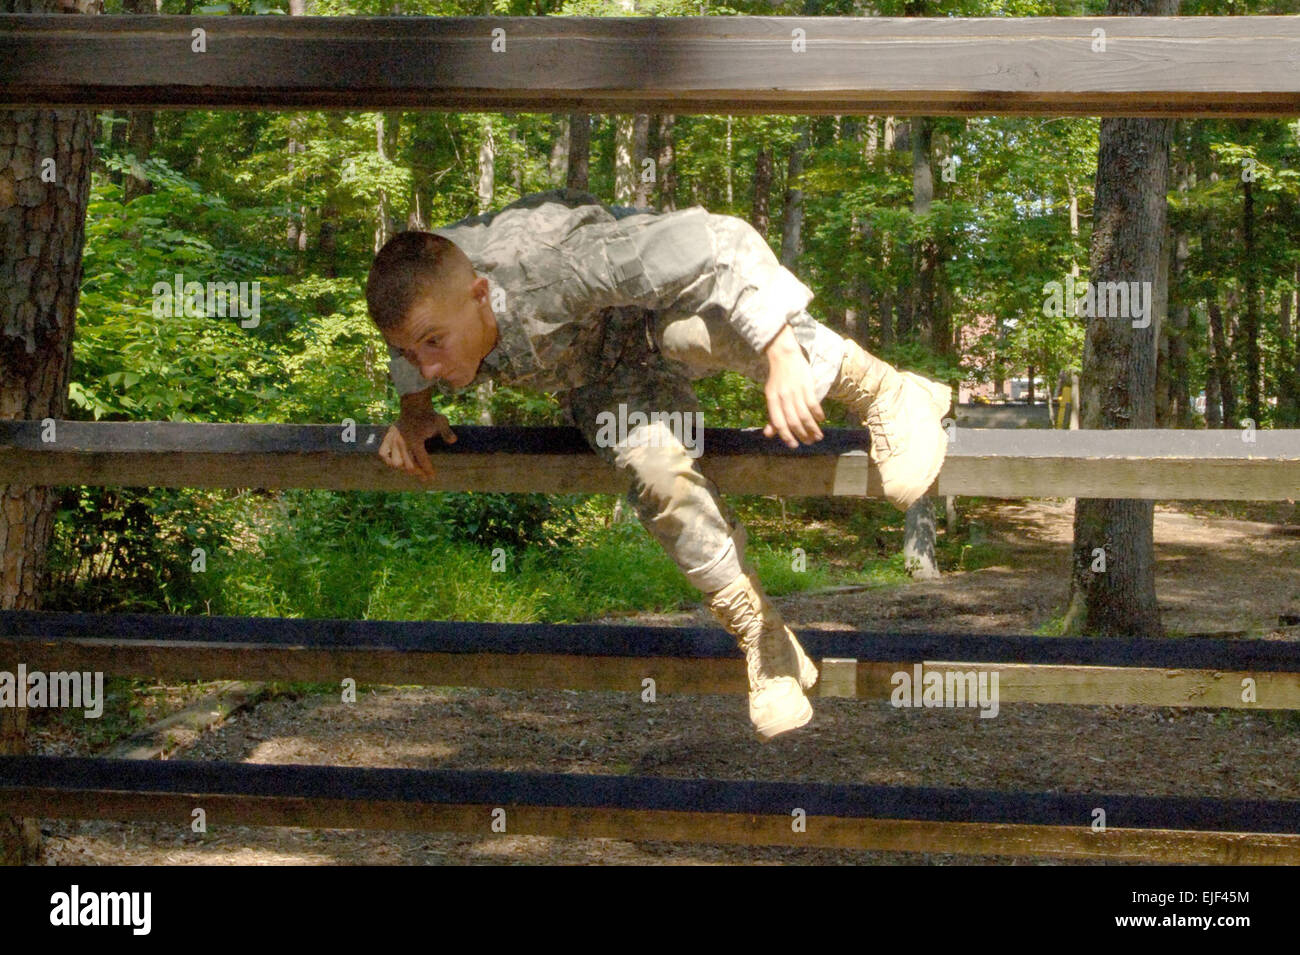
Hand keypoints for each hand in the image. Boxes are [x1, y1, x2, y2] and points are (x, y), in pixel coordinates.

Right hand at [379, 407, 456, 483]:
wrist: (414, 406)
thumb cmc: (429, 416)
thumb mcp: (441, 422)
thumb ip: (446, 432)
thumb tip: (453, 441)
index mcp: (415, 440)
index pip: (422, 461)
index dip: (428, 471)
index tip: (432, 477)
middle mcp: (402, 442)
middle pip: (408, 466)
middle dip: (418, 472)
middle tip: (424, 476)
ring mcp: (393, 440)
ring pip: (395, 463)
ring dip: (404, 468)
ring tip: (413, 470)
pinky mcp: (387, 437)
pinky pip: (383, 453)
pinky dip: (388, 460)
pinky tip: (397, 463)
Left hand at [762, 327, 824, 447]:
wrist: (784, 356)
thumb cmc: (778, 379)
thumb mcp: (771, 396)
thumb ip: (772, 415)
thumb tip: (769, 434)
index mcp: (772, 400)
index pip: (778, 423)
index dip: (786, 436)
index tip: (794, 445)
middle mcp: (783, 397)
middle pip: (793, 421)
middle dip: (802, 435)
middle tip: (809, 442)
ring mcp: (795, 391)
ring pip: (804, 415)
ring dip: (812, 428)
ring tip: (818, 436)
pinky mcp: (806, 385)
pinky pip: (813, 404)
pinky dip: (818, 414)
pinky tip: (822, 420)